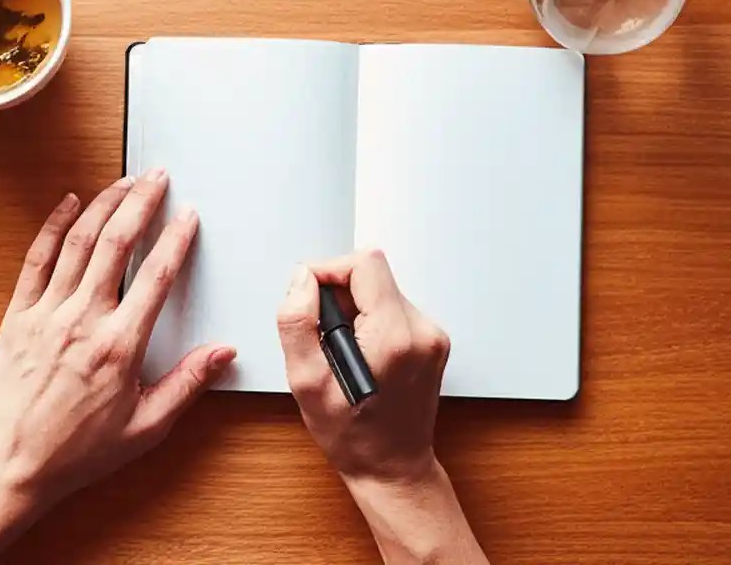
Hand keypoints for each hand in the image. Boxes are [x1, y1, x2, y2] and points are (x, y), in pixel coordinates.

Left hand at [0, 171, 234, 564]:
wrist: (11, 464)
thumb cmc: (76, 452)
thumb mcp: (145, 427)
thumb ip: (187, 384)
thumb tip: (223, 353)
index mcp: (118, 346)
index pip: (155, 276)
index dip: (175, 240)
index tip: (189, 216)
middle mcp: (81, 321)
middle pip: (116, 244)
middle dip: (141, 203)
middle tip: (157, 178)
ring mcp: (46, 314)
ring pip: (77, 242)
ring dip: (103, 205)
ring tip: (123, 183)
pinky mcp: (17, 316)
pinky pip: (36, 259)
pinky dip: (53, 226)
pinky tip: (68, 203)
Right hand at [277, 250, 485, 564]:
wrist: (392, 468)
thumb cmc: (352, 436)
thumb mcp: (306, 383)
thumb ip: (298, 323)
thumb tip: (301, 280)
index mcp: (394, 336)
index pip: (364, 263)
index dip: (327, 271)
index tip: (308, 298)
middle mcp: (421, 330)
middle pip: (372, 274)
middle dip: (338, 296)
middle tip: (324, 337)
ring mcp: (432, 335)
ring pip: (380, 290)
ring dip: (353, 310)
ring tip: (342, 351)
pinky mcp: (432, 341)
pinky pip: (392, 308)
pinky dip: (369, 321)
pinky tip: (360, 355)